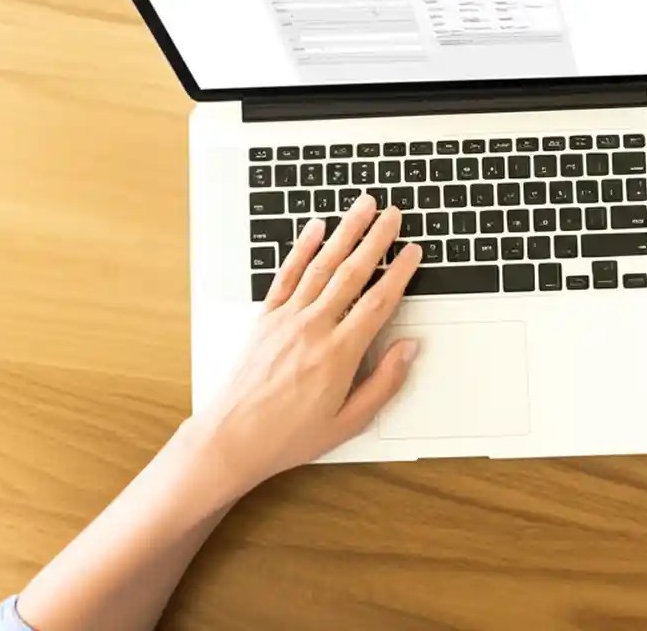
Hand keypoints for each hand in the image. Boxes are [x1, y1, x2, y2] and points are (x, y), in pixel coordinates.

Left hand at [190, 195, 422, 499]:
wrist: (232, 438)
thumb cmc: (289, 435)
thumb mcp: (349, 421)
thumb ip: (384, 382)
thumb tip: (408, 349)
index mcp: (339, 354)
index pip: (378, 302)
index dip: (400, 273)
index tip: (414, 253)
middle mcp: (313, 328)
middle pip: (352, 273)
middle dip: (377, 240)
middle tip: (394, 215)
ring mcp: (286, 319)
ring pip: (322, 265)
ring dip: (345, 232)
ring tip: (363, 207)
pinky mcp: (265, 318)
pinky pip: (287, 275)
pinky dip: (302, 248)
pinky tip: (316, 229)